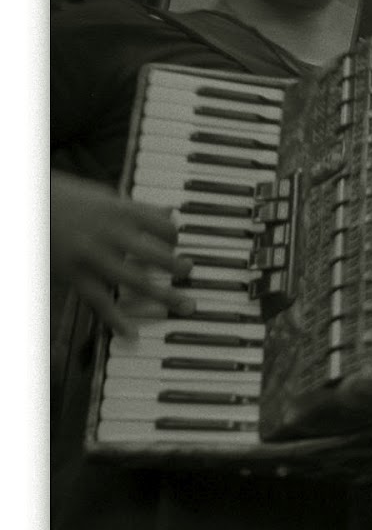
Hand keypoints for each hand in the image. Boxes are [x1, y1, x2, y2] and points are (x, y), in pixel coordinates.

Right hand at [50, 171, 193, 335]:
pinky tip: (131, 333)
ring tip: (185, 306)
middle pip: (157, 255)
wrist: (23, 204)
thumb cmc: (62, 199)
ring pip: (136, 281)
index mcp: (121, 210)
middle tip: (189, 274)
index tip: (174, 245)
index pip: (163, 226)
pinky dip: (116, 319)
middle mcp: (111, 234)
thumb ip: (135, 208)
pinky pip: (99, 301)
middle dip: (178, 267)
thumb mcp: (101, 196)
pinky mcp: (74, 275)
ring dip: (165, 296)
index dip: (173, 237)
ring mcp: (93, 256)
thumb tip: (169, 213)